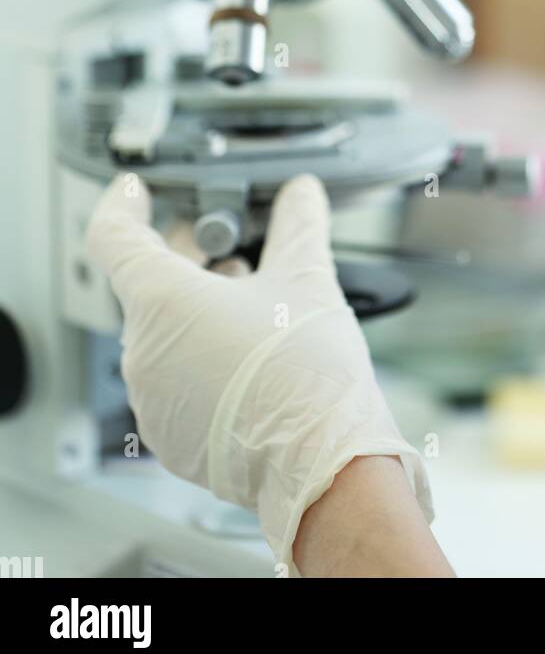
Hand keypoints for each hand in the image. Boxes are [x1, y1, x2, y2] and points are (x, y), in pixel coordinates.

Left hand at [86, 173, 431, 571]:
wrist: (322, 461)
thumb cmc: (306, 373)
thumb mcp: (307, 277)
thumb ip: (297, 225)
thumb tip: (301, 194)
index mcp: (161, 301)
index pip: (113, 236)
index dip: (123, 205)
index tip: (135, 193)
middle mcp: (142, 350)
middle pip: (145, 286)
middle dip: (184, 259)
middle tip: (224, 246)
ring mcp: (152, 398)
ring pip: (161, 334)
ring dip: (195, 310)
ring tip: (247, 300)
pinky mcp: (169, 436)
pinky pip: (173, 380)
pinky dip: (199, 357)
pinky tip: (243, 351)